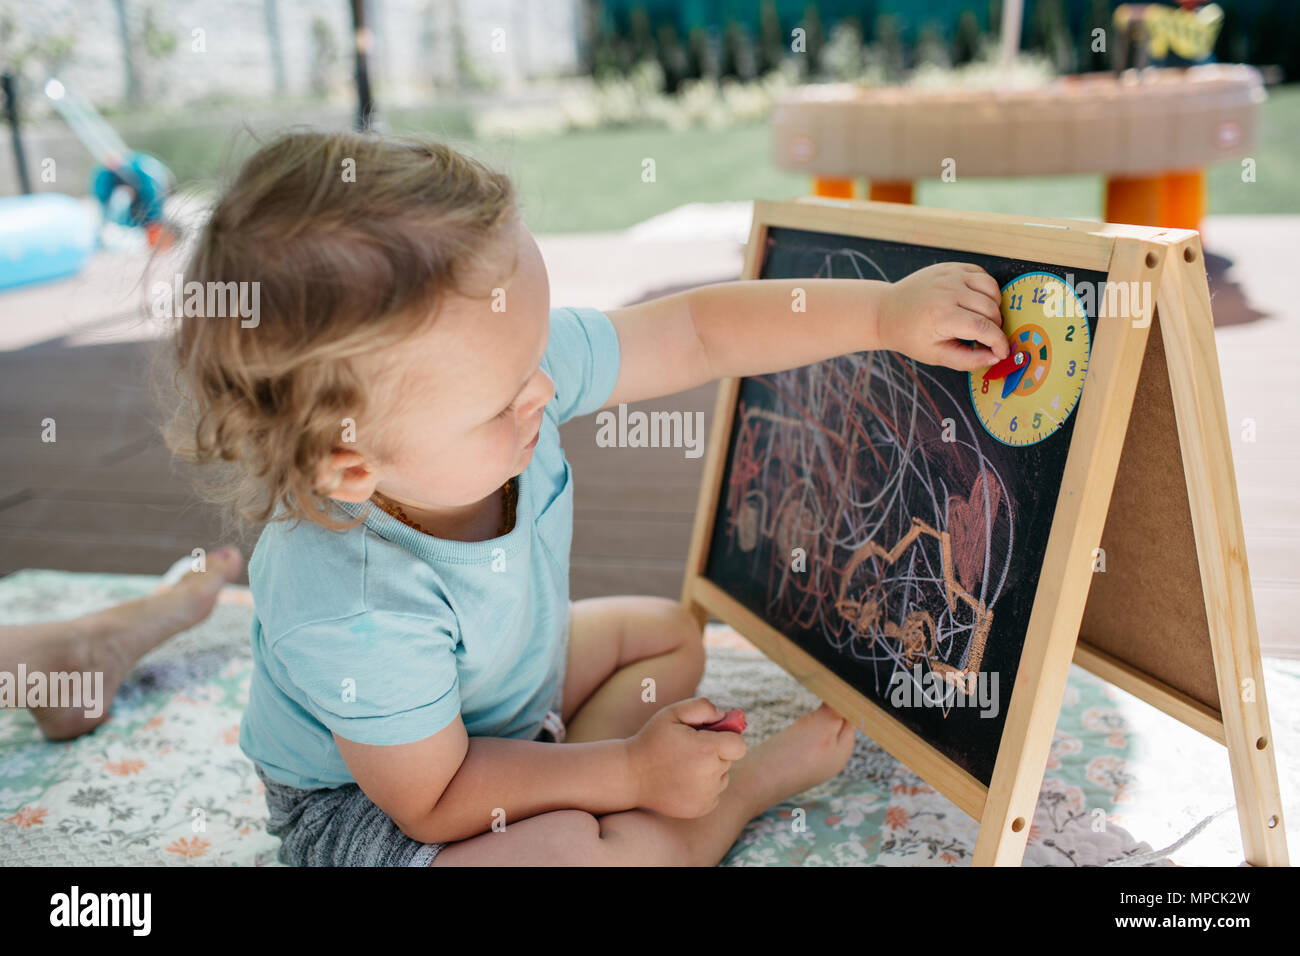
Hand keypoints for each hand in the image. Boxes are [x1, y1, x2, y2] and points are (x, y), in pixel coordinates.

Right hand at [625, 697, 746, 817]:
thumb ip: (702, 707)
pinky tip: (682, 781)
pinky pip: (714, 794)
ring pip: (722, 777)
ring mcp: (706, 796)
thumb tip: (725, 716)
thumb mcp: (672, 713)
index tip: (713, 737)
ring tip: (683, 766)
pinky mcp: (702, 809)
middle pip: (728, 760)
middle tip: (688, 750)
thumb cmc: (652, 740)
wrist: (631, 775)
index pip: (739, 746)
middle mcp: (710, 776)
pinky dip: (704, 787)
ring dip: (709, 771)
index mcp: (706, 750)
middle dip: (714, 752)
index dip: (728, 738)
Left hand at [877, 263, 1009, 370]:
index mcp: (942, 316)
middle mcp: (948, 292)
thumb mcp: (935, 355)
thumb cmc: (909, 335)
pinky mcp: (951, 267)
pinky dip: (987, 290)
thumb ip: (967, 360)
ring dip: (994, 307)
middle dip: (996, 327)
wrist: (887, 311)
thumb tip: (994, 358)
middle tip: (987, 338)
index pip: (984, 328)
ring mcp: (950, 275)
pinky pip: (983, 275)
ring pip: (992, 289)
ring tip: (981, 320)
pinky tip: (976, 303)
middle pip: (991, 309)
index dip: (999, 342)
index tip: (1003, 351)